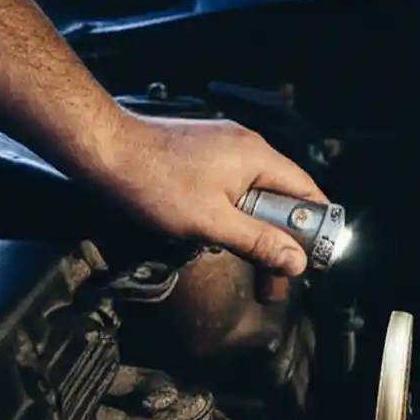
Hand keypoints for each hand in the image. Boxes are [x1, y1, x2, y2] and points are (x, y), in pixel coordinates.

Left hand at [80, 110, 326, 275]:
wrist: (104, 150)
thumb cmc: (154, 184)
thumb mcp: (211, 223)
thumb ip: (257, 241)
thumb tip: (295, 261)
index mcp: (257, 157)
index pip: (306, 190)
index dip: (315, 223)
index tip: (313, 255)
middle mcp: (246, 145)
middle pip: (281, 193)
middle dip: (280, 235)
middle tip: (277, 275)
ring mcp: (223, 145)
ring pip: (255, 190)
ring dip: (256, 225)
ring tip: (249, 261)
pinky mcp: (202, 151)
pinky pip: (233, 183)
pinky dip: (236, 210)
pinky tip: (221, 233)